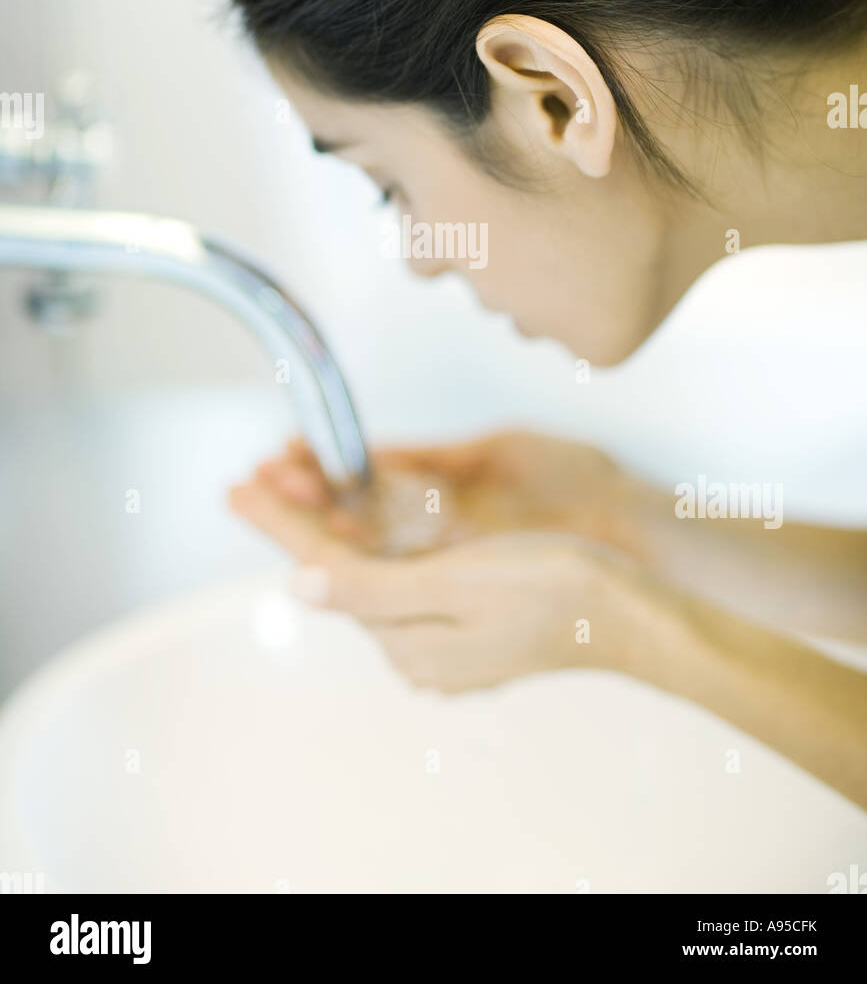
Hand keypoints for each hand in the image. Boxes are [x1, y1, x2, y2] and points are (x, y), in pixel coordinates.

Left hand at [228, 437, 661, 691]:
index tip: (237, 488)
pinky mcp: (467, 628)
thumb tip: (298, 588)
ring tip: (291, 487)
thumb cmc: (551, 588)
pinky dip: (371, 545)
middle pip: (340, 573)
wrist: (627, 612)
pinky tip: (357, 524)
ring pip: (368, 575)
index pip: (325, 571)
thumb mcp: (454, 585)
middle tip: (252, 479)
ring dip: (329, 529)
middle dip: (297, 522)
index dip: (280, 523)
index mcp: (407, 643)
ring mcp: (443, 642)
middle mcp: (417, 649)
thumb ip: (371, 587)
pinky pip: (401, 580)